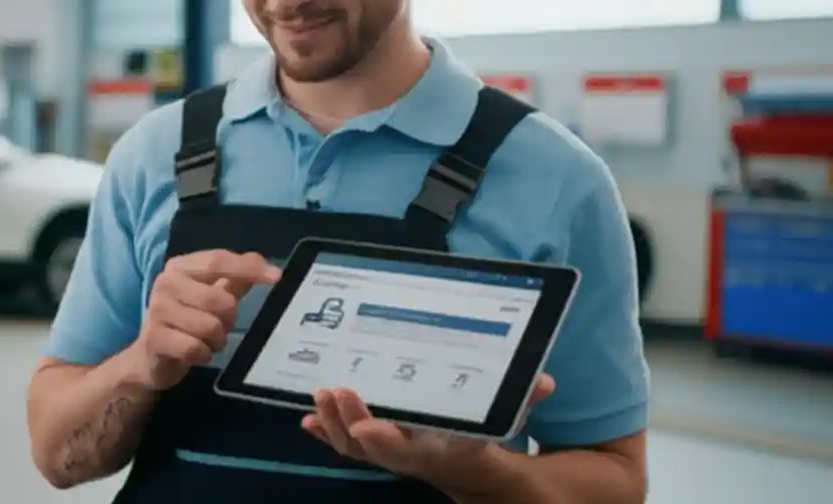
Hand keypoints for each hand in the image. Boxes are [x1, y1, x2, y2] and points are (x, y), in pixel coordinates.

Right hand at [124, 250, 279, 391]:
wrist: (149, 357)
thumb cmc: (184, 321)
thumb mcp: (209, 296)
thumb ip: (234, 279)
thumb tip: (262, 262)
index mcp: (180, 267)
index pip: (218, 261)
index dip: (248, 268)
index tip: (276, 277)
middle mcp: (165, 283)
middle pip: (219, 298)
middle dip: (228, 318)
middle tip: (219, 325)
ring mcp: (157, 310)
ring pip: (210, 326)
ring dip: (216, 340)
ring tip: (205, 340)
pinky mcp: (154, 339)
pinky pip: (196, 348)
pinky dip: (203, 355)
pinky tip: (194, 353)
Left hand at [302, 374, 555, 488]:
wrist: (471, 470)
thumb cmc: (483, 436)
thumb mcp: (508, 419)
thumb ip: (523, 399)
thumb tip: (545, 381)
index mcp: (440, 450)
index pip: (409, 451)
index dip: (385, 441)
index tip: (365, 427)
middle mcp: (409, 456)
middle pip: (371, 449)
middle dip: (348, 423)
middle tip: (335, 391)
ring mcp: (388, 452)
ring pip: (351, 447)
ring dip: (331, 424)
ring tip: (320, 394)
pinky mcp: (373, 445)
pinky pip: (343, 443)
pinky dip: (323, 432)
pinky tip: (307, 416)